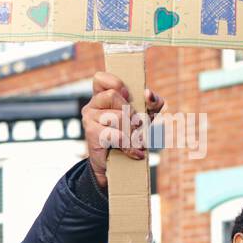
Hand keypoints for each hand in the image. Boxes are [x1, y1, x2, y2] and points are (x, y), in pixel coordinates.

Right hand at [81, 72, 164, 190]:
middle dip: (129, 110)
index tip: (128, 96)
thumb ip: (153, 102)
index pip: (100, 78)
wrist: (118, 164)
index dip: (115, 83)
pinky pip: (116, 134)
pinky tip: (134, 151)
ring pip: (117, 116)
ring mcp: (89, 119)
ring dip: (132, 130)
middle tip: (136, 123)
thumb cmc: (132, 134)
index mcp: (102, 96)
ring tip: (136, 140)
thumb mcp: (147, 115)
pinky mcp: (91, 134)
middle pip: (112, 95)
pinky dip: (129, 145)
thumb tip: (148, 94)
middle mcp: (92, 105)